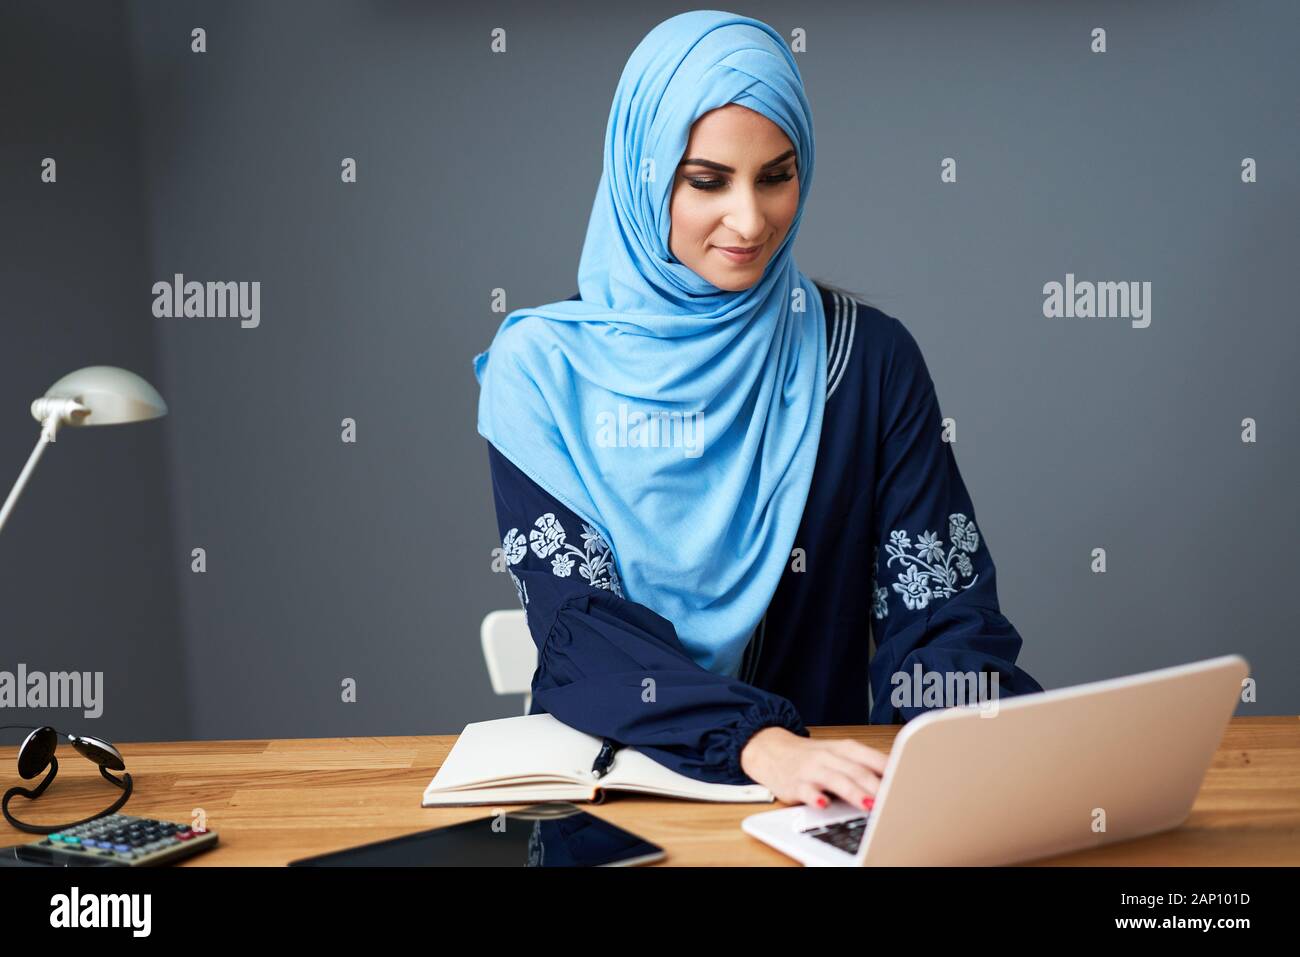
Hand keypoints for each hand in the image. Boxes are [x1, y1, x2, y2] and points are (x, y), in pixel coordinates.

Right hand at [739, 726, 887, 809]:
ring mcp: (812, 770)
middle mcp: (829, 756)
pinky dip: (816, 797)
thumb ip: (865, 765)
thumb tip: (899, 778)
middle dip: (876, 785)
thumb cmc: (813, 757)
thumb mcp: (840, 755)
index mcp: (844, 748)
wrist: (772, 750)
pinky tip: (824, 804)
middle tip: (894, 799)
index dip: (890, 770)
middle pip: (857, 770)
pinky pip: (807, 790)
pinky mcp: (795, 784)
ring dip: (854, 792)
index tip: (907, 782)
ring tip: (870, 804)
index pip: (872, 757)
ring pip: (836, 779)